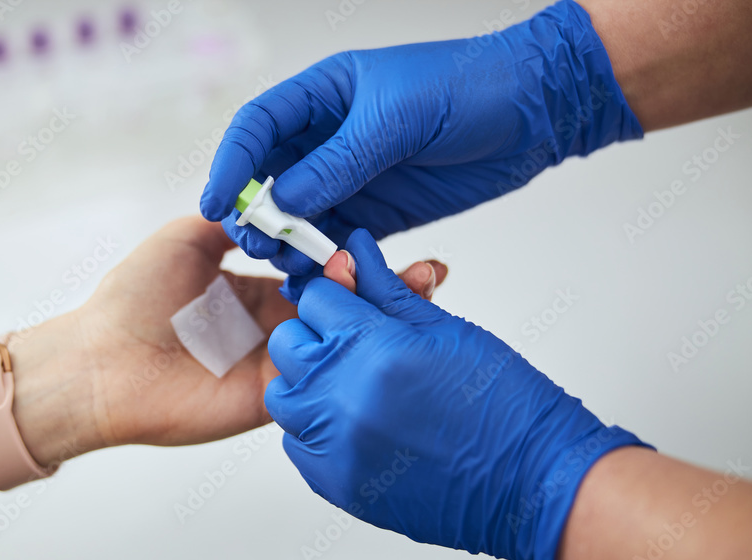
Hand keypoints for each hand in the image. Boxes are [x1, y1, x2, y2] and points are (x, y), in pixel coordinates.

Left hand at [13, 216, 446, 461]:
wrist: (102, 362)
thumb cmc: (133, 298)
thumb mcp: (186, 238)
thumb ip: (232, 221)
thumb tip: (270, 200)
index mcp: (257, 291)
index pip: (319, 273)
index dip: (354, 257)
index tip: (385, 241)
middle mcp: (273, 328)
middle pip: (341, 309)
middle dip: (384, 289)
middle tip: (426, 271)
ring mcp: (277, 365)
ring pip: (341, 343)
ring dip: (379, 319)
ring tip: (416, 289)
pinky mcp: (273, 400)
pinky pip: (322, 378)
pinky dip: (353, 356)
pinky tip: (380, 329)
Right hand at [200, 0, 641, 296]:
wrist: (533, 113)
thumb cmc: (468, 88)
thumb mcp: (398, 117)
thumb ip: (340, 161)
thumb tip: (285, 201)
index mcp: (324, 97)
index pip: (258, 128)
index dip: (231, 164)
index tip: (218, 204)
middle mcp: (328, 139)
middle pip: (270, 179)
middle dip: (258, 214)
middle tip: (258, 245)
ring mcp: (352, 178)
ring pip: (301, 218)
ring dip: (291, 244)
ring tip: (292, 266)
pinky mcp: (378, 213)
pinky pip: (339, 242)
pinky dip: (327, 262)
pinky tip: (322, 278)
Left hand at [265, 229, 648, 559]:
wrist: (533, 483)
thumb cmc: (506, 407)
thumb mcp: (446, 330)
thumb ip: (387, 290)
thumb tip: (354, 252)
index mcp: (374, 348)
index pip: (317, 298)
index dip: (339, 294)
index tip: (356, 302)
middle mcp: (343, 398)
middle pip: (290, 343)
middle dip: (319, 334)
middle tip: (359, 342)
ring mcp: (336, 446)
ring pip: (284, 395)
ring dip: (310, 382)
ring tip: (353, 383)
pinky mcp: (336, 484)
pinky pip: (296, 444)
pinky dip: (316, 430)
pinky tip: (355, 422)